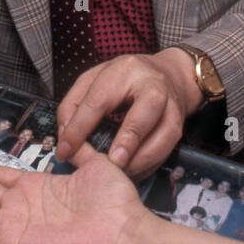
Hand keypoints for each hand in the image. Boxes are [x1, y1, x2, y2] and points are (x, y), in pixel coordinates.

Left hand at [55, 48, 200, 177]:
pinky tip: (132, 172)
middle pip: (144, 112)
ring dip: (141, 159)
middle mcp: (152, 85)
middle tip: (109, 164)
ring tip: (119, 174)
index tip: (66, 150)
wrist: (168, 75)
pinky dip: (149, 165)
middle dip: (127, 140)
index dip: (80, 127)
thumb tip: (64, 133)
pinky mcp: (179, 124)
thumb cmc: (126, 79)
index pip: (99, 99)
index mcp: (125, 70)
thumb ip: (75, 102)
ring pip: (163, 134)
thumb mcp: (95, 79)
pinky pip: (168, 149)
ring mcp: (171, 105)